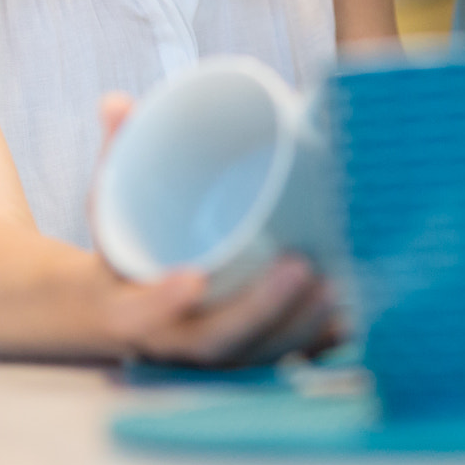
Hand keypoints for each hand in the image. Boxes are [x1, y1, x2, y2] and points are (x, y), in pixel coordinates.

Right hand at [87, 92, 335, 366]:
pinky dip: (318, 345)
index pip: (138, 313)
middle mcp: (170, 341)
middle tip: (300, 266)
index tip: (194, 276)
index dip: (163, 302)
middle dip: (260, 308)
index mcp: (127, 305)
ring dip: (299, 326)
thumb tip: (117, 102)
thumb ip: (117, 153)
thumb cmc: (124, 244)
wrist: (124, 304)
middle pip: (215, 340)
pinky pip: (284, 361)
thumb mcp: (109, 202)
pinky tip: (354, 321)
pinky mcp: (245, 356)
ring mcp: (211, 355)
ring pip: (256, 356)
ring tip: (338, 284)